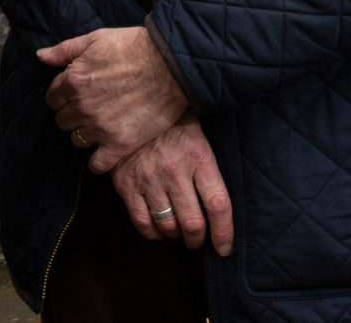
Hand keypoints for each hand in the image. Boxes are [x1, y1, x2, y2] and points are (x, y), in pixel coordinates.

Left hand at [39, 26, 188, 172]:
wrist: (171, 65)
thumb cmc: (134, 47)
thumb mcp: (95, 39)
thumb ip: (64, 50)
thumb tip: (40, 56)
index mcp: (73, 81)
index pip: (52, 99)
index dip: (62, 97)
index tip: (74, 96)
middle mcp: (82, 107)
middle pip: (62, 121)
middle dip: (71, 115)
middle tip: (88, 110)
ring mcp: (100, 128)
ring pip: (76, 140)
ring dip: (83, 134)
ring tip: (98, 127)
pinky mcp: (120, 144)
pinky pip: (97, 164)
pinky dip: (98, 161)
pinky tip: (104, 153)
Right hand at [111, 116, 232, 255]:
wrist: (133, 101)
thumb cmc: (173, 121)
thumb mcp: (199, 136)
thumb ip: (209, 169)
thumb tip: (218, 207)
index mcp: (198, 157)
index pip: (218, 205)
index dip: (224, 233)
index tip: (224, 249)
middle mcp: (174, 171)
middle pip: (193, 223)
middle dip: (198, 240)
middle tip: (197, 241)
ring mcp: (148, 178)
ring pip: (167, 225)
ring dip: (175, 235)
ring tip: (177, 232)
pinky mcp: (126, 183)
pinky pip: (141, 221)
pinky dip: (152, 232)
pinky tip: (157, 229)